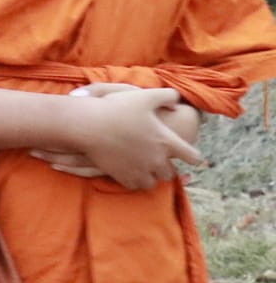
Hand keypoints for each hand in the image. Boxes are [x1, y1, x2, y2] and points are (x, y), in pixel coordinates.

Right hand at [66, 86, 202, 189]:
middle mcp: (157, 160)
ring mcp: (140, 170)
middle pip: (170, 173)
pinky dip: (135, 181)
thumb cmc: (118, 109)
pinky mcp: (123, 177)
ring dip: (151, 176)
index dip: (192, 157)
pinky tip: (130, 172)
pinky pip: (135, 186)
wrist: (89, 125)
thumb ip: (168, 96)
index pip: (193, 157)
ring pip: (154, 182)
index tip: (189, 156)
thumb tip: (178, 103)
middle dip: (166, 168)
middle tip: (158, 161)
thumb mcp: (146, 96)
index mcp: (167, 142)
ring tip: (144, 169)